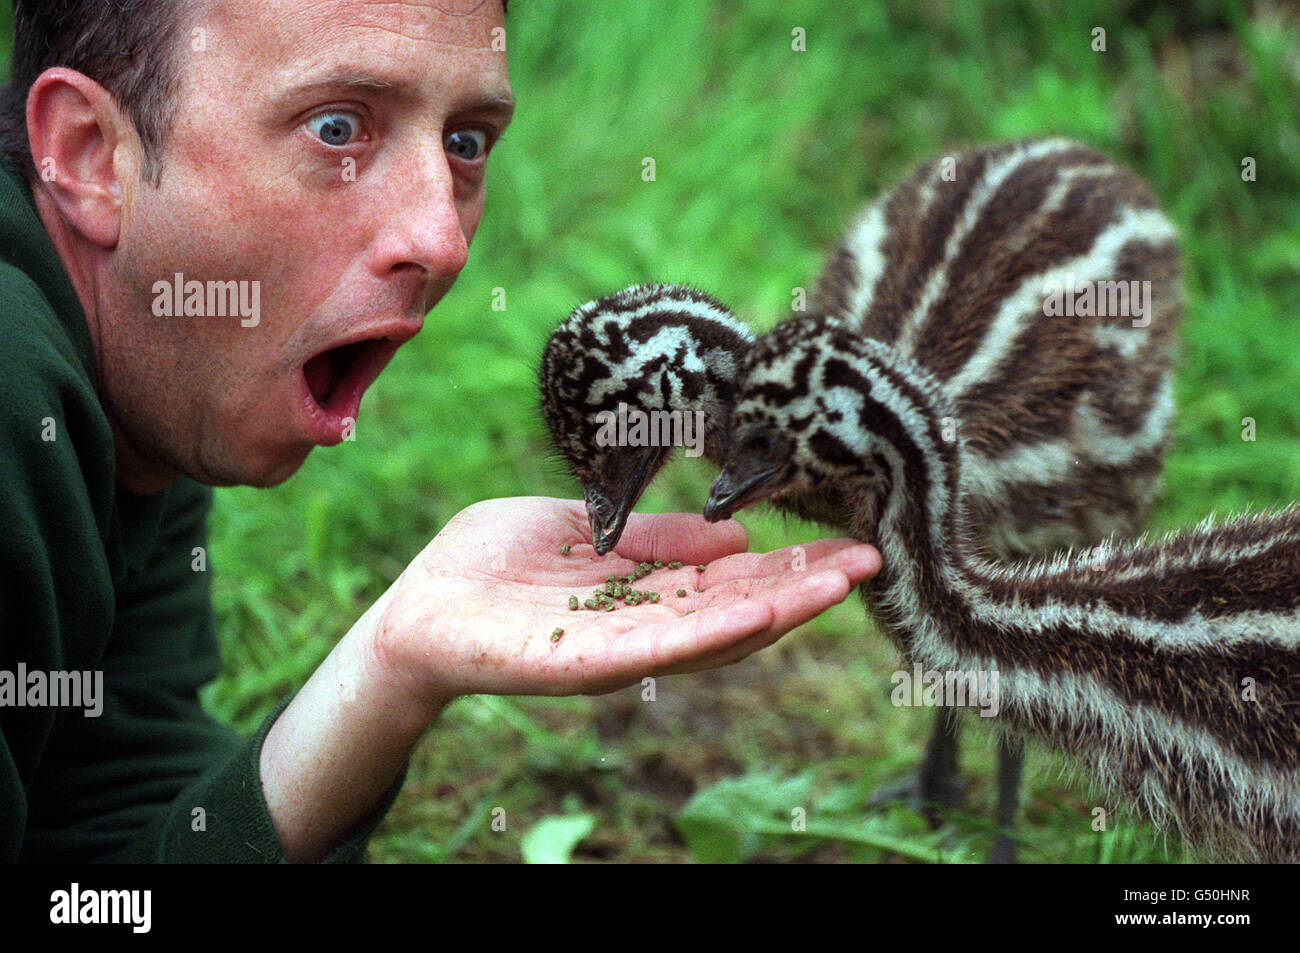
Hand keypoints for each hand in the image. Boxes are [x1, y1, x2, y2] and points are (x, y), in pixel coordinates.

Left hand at [373, 496, 880, 706]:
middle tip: (871, 562)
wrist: (416, 607)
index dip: (789, 567)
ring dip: (779, 611)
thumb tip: (735, 534)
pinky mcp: (580, 664)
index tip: (847, 544)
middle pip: (737, 611)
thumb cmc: (494, 564)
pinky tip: (760, 612)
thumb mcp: (591, 529)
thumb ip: (656, 536)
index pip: (732, 583)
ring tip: (839, 584)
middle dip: (803, 590)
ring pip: (712, 634)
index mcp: (647, 597)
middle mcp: (644, 631)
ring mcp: (617, 653)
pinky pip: (656, 650)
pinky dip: (711, 633)